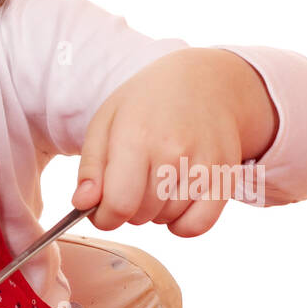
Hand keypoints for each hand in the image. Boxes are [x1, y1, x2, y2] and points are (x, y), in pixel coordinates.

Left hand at [70, 48, 276, 237]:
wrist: (204, 82)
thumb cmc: (146, 102)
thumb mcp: (106, 121)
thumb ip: (91, 167)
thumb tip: (82, 204)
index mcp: (136, 136)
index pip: (118, 204)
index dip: (103, 217)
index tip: (100, 211)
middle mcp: (172, 151)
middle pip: (140, 215)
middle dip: (127, 209)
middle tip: (130, 182)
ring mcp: (203, 165)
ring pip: (167, 221)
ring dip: (154, 212)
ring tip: (155, 179)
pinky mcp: (224, 177)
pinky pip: (198, 226)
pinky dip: (182, 224)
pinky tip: (175, 200)